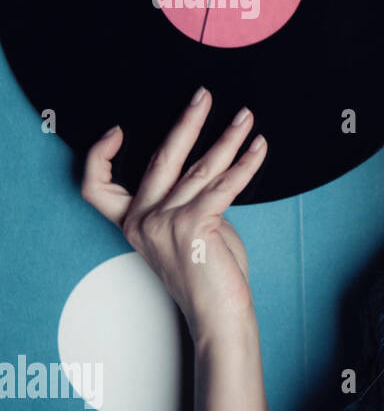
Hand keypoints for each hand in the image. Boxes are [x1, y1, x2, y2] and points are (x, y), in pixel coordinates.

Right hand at [81, 86, 267, 341]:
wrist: (219, 315)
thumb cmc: (209, 275)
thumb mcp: (188, 231)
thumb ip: (188, 201)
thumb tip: (210, 171)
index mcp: (133, 223)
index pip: (96, 187)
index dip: (100, 156)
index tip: (118, 130)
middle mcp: (143, 222)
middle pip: (161, 159)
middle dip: (187, 122)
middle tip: (204, 95)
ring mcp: (165, 223)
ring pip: (200, 167)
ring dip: (228, 138)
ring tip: (246, 117)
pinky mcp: (194, 226)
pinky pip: (224, 185)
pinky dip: (246, 165)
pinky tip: (260, 148)